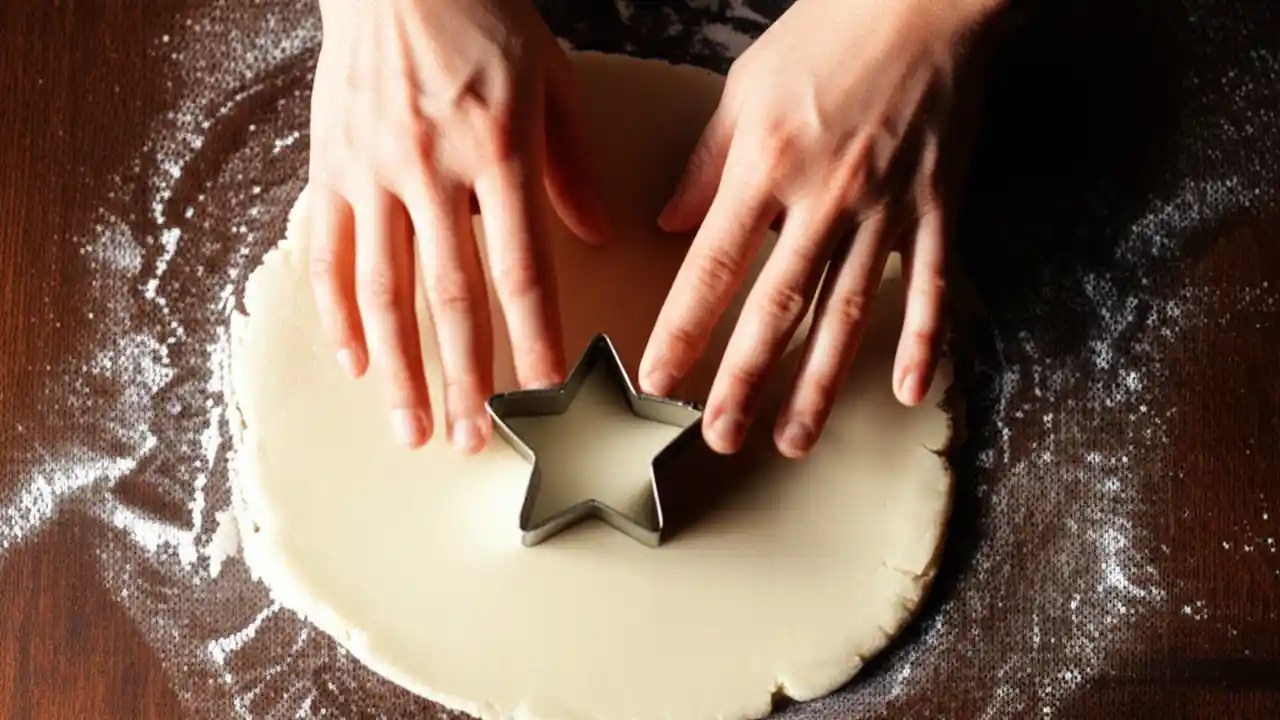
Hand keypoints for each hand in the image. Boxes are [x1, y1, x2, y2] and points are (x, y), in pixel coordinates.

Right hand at [306, 0, 608, 452]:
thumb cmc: (481, 16)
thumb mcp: (549, 78)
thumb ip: (570, 164)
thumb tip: (596, 236)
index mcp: (497, 151)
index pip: (520, 269)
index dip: (534, 340)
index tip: (548, 397)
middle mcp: (430, 171)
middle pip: (449, 298)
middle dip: (465, 379)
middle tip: (477, 443)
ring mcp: (370, 173)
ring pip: (383, 292)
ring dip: (399, 370)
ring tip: (412, 431)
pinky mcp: (328, 168)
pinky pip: (328, 255)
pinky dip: (339, 316)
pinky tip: (355, 365)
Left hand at [640, 0, 1000, 457]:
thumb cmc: (827, 31)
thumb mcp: (747, 87)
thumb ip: (708, 164)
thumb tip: (669, 223)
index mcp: (766, 163)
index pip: (714, 266)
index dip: (683, 329)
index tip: (656, 380)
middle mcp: (824, 196)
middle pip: (777, 308)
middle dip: (744, 381)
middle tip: (717, 437)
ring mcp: (888, 206)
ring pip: (848, 313)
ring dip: (819, 384)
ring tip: (793, 441)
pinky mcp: (939, 206)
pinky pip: (930, 285)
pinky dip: (923, 341)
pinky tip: (905, 392)